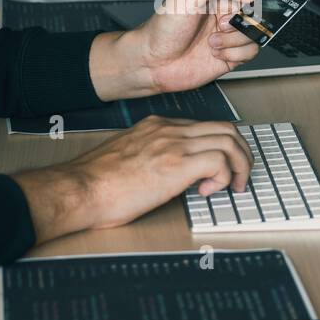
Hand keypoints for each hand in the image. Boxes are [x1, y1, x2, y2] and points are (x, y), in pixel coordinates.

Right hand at [11, 115, 253, 239]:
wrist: (78, 190)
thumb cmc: (95, 183)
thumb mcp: (129, 159)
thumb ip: (153, 157)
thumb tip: (172, 175)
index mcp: (157, 127)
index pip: (206, 127)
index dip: (221, 149)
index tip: (220, 172)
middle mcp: (168, 130)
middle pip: (226, 128)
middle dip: (241, 154)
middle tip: (239, 178)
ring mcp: (173, 144)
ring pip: (229, 140)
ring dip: (240, 166)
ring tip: (233, 187)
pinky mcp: (176, 164)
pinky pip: (220, 160)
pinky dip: (224, 177)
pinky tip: (207, 191)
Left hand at [131, 0, 261, 94]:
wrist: (153, 62)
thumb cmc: (163, 28)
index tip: (239, 5)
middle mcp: (225, 13)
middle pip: (256, 13)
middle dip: (240, 22)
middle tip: (221, 25)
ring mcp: (229, 35)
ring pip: (255, 34)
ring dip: (233, 40)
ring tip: (211, 41)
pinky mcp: (232, 55)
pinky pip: (251, 52)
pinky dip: (234, 53)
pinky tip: (215, 53)